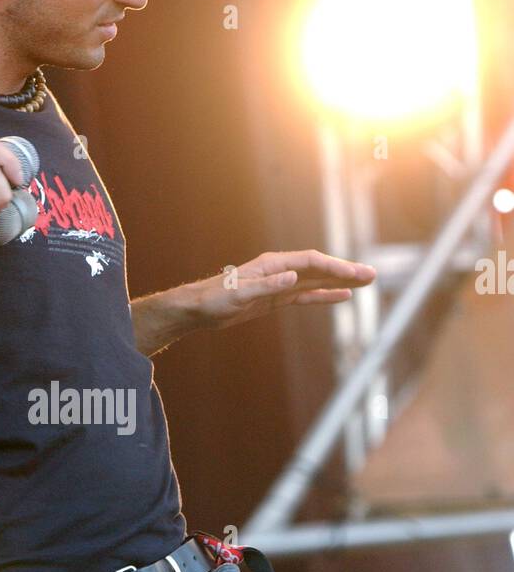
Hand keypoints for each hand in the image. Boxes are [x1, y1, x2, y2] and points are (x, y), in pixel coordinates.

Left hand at [193, 249, 376, 329]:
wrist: (198, 310)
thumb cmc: (213, 299)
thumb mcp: (239, 294)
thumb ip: (268, 286)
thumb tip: (295, 277)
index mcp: (273, 265)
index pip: (311, 262)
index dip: (334, 267)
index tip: (355, 275)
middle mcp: (280, 271)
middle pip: (319, 268)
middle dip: (346, 271)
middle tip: (372, 275)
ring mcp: (280, 284)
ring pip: (317, 281)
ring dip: (340, 281)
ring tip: (366, 283)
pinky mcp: (276, 299)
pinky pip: (306, 296)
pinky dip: (325, 295)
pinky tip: (342, 296)